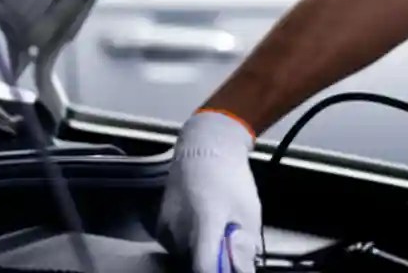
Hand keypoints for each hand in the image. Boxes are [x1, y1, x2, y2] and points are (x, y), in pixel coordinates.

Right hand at [155, 110, 260, 271]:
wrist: (205, 147)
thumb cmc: (231, 176)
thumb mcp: (249, 210)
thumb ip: (244, 245)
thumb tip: (241, 271)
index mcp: (205, 222)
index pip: (204, 267)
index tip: (229, 269)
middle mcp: (179, 228)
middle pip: (195, 263)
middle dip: (215, 261)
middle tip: (229, 244)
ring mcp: (166, 227)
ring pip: (186, 256)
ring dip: (202, 251)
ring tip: (217, 228)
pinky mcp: (159, 226)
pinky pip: (176, 247)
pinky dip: (190, 244)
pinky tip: (201, 225)